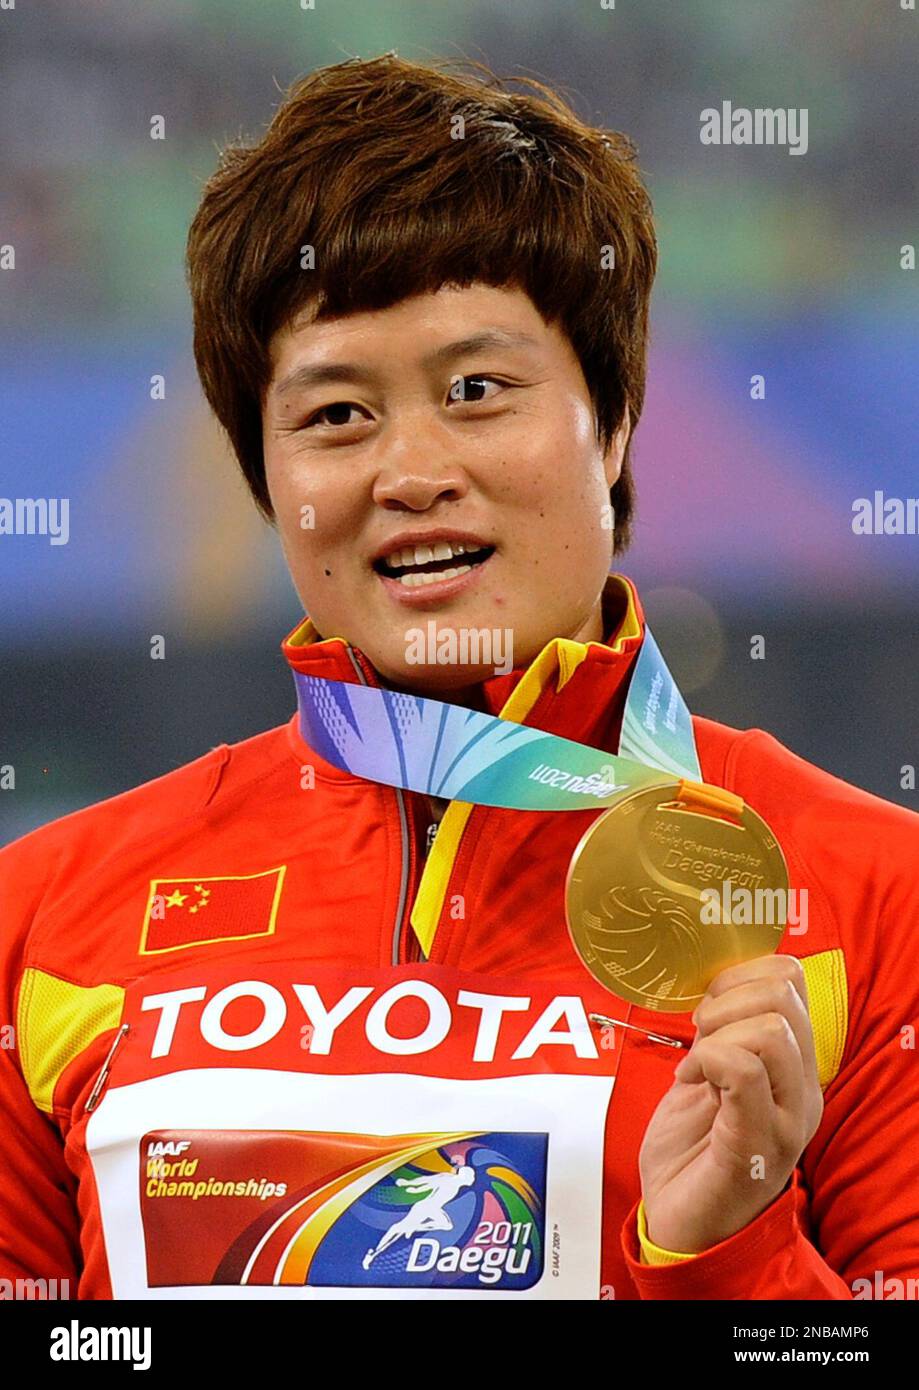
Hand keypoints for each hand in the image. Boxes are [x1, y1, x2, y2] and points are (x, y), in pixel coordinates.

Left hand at [639, 954, 823, 1253]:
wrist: (679, 1219)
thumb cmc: (691, 1146)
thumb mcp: (709, 1071)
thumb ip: (724, 1031)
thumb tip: (716, 983)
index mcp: (793, 1064)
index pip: (791, 979)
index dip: (738, 975)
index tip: (708, 1010)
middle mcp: (802, 1088)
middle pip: (783, 995)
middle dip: (725, 999)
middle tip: (699, 1036)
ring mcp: (785, 1118)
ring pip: (771, 1030)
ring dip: (717, 1034)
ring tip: (696, 1063)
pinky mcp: (755, 1143)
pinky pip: (744, 1073)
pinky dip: (707, 1061)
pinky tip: (690, 1081)